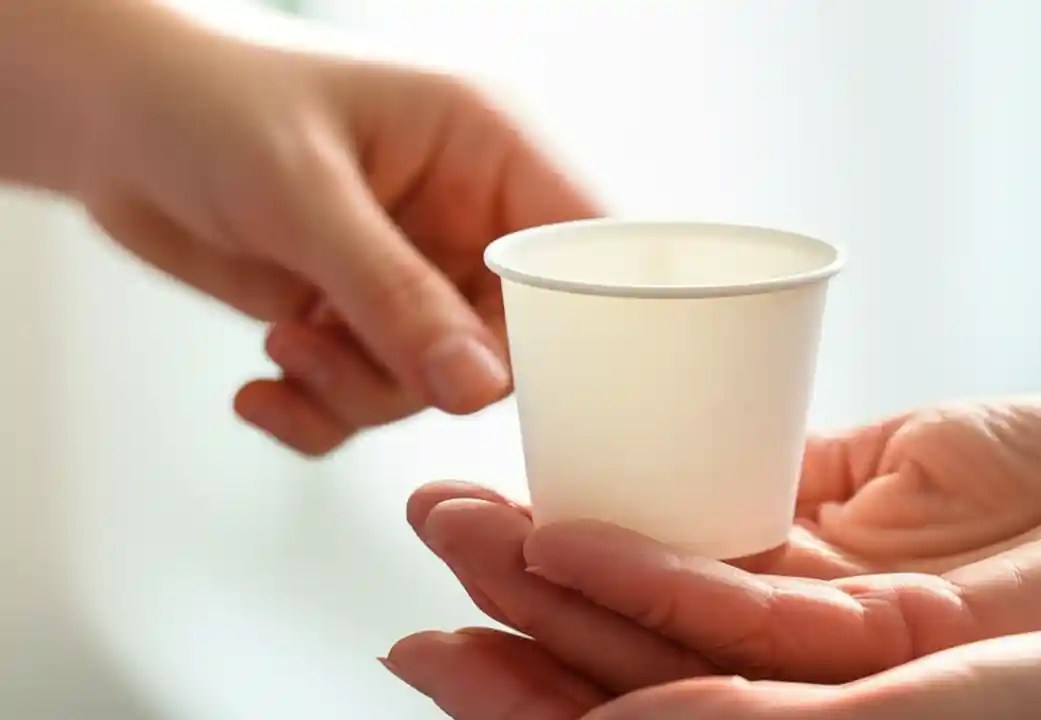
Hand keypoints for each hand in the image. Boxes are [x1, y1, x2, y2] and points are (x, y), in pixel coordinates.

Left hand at [2, 1, 595, 454]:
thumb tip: (479, 390)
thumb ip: (395, 295)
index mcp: (486, 151)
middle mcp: (463, 218)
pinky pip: (370, 400)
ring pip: (436, 384)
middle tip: (350, 351)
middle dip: (428, 373)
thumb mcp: (305, 194)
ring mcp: (413, 274)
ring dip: (359, 389)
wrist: (109, 124)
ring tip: (287, 345)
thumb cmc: (205, 104)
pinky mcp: (359, 319)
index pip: (580, 248)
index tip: (519, 375)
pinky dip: (318, 412)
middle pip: (511, 339)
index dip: (574, 320)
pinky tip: (263, 387)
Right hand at [382, 392, 1040, 716]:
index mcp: (810, 613)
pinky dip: (649, 605)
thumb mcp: (920, 464)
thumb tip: (729, 467)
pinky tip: (561, 566)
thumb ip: (814, 485)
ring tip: (446, 570)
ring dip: (546, 614)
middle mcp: (807, 670)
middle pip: (631, 651)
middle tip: (421, 544)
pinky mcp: (896, 678)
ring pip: (663, 657)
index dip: (554, 582)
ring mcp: (845, 686)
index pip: (653, 611)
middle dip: (514, 608)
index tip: (473, 530)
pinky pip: (754, 645)